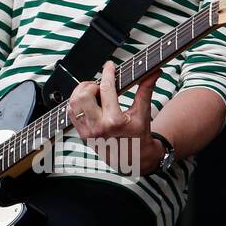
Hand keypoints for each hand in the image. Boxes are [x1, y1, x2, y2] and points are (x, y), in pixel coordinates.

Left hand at [68, 61, 163, 175]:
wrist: (131, 159)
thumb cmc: (138, 137)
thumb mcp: (143, 113)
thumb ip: (145, 90)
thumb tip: (154, 73)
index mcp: (114, 122)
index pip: (107, 90)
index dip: (108, 73)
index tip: (110, 65)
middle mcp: (98, 127)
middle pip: (83, 95)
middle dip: (90, 85)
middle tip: (100, 86)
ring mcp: (87, 132)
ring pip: (73, 103)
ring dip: (81, 93)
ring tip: (94, 94)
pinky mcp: (81, 134)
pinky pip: (71, 113)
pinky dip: (77, 104)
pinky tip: (89, 103)